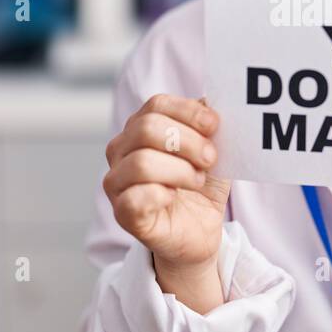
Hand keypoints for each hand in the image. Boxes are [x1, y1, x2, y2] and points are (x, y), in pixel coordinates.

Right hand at [103, 94, 230, 311]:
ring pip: (142, 162)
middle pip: (147, 128)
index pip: (156, 104)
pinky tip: (175, 197)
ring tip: (197, 181)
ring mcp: (117, 182)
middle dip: (188, 142)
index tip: (215, 125)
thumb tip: (211, 99)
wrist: (200, 232)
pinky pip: (136, 197)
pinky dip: (162, 194)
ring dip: (181, 171)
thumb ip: (209, 123)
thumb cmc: (201, 186)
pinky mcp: (123, 214)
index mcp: (140, 128)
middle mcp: (121, 151)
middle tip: (210, 159)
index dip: (188, 111)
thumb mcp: (212, 149)